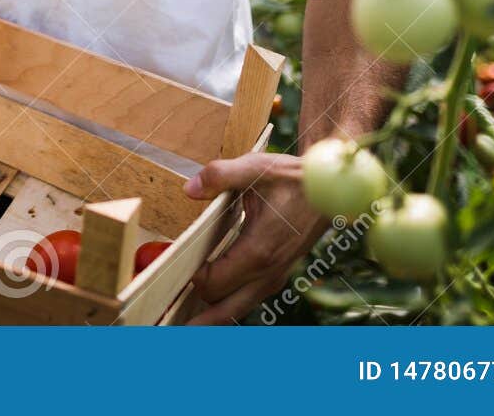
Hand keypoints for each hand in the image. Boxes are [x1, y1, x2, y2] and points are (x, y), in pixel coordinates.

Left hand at [180, 152, 326, 324]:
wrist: (328, 189)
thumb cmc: (292, 180)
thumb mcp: (255, 168)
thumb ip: (219, 176)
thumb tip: (190, 189)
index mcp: (258, 252)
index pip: (213, 284)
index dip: (189, 279)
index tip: (170, 269)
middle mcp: (267, 272)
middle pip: (224, 311)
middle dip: (196, 318)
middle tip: (165, 324)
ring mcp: (274, 277)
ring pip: (237, 309)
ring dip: (211, 316)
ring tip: (183, 323)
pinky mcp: (277, 275)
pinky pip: (247, 299)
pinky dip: (227, 306)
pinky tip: (208, 303)